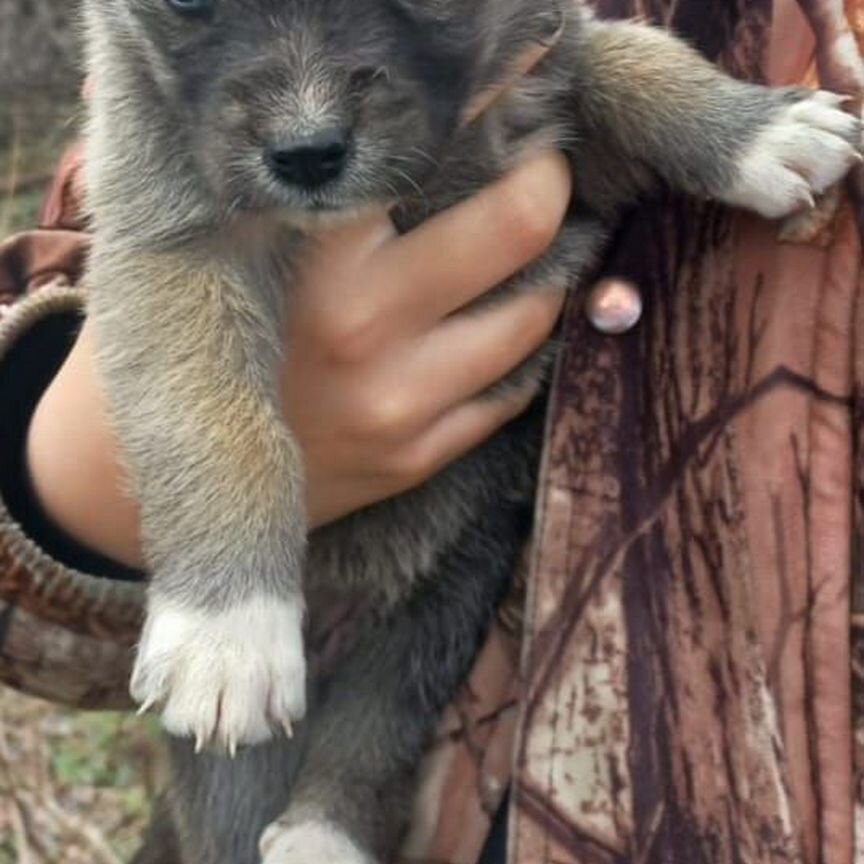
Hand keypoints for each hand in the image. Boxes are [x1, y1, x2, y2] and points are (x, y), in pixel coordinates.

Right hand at [26, 151, 571, 568]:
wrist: (185, 471)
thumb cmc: (215, 342)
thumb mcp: (243, 254)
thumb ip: (322, 204)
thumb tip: (427, 152)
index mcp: (312, 262)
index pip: (428, 167)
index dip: (476, 142)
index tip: (504, 137)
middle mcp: (365, 331)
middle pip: (516, 232)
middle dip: (544, 193)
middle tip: (542, 182)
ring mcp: (400, 405)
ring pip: (531, 322)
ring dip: (543, 283)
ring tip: (524, 266)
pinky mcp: (417, 458)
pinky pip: (508, 395)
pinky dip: (515, 358)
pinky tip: (490, 338)